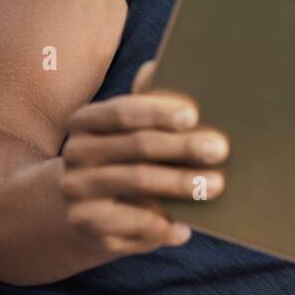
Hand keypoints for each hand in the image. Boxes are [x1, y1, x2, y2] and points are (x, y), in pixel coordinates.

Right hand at [58, 60, 228, 256]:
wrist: (83, 207)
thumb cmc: (121, 157)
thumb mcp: (128, 129)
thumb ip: (145, 102)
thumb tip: (157, 66)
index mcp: (85, 121)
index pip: (123, 112)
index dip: (158, 112)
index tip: (193, 115)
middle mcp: (75, 153)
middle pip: (136, 146)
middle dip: (181, 148)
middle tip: (219, 149)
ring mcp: (77, 190)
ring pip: (137, 183)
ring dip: (180, 184)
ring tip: (215, 185)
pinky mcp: (85, 225)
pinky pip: (131, 224)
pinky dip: (161, 226)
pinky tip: (185, 227)